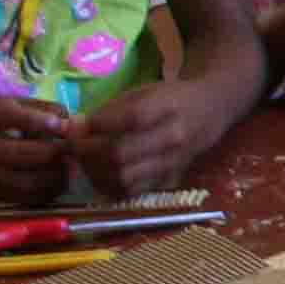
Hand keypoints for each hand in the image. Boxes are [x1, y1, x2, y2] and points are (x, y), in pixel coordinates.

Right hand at [0, 98, 70, 204]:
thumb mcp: (12, 105)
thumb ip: (43, 108)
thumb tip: (72, 121)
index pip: (11, 117)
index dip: (40, 122)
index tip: (61, 125)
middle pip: (18, 154)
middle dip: (52, 153)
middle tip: (71, 150)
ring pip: (24, 181)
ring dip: (53, 177)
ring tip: (68, 167)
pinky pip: (24, 198)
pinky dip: (47, 192)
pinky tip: (59, 182)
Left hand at [69, 83, 214, 197]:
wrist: (212, 111)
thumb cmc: (172, 97)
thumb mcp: (144, 91)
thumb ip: (110, 110)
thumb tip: (75, 129)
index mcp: (168, 108)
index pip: (128, 120)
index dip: (97, 125)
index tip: (78, 124)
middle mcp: (173, 138)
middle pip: (120, 154)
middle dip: (87, 152)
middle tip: (73, 147)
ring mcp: (172, 163)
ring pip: (123, 178)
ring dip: (95, 172)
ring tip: (85, 161)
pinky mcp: (170, 180)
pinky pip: (133, 191)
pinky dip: (111, 186)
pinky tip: (103, 173)